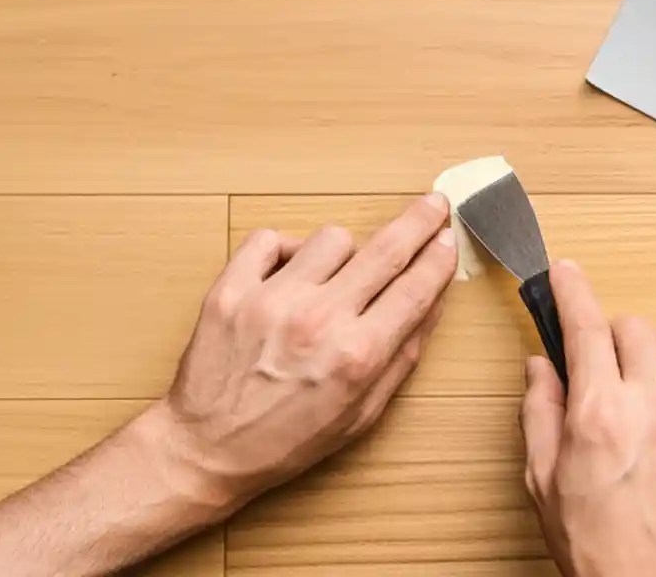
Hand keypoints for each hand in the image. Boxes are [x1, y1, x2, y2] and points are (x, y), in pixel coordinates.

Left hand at [149, 193, 457, 511]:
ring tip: (333, 280)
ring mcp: (272, 300)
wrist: (207, 451)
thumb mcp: (363, 413)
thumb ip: (402, 355)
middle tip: (432, 204)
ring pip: (331, 238)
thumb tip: (432, 301)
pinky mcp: (231, 290)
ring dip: (343, 253)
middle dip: (418, 222)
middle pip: (386, 249)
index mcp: (358, 355)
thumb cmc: (288, 440)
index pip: (416, 287)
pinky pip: (271, 239)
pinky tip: (289, 275)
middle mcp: (319, 321)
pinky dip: (286, 250)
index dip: (439, 257)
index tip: (449, 238)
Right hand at [520, 260, 655, 576]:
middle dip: (610, 331)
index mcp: (599, 413)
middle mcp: (650, 409)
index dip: (572, 290)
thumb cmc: (590, 544)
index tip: (564, 271)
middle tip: (590, 358)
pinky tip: (648, 444)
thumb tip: (540, 368)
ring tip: (620, 407)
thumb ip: (539, 412)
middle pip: (637, 329)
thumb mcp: (541, 478)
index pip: (585, 327)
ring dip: (640, 367)